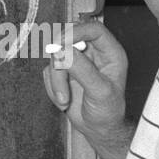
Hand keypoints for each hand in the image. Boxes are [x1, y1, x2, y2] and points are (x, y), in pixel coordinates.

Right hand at [41, 19, 127, 147]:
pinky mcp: (63, 72)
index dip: (76, 31)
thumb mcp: (99, 92)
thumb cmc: (108, 111)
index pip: (93, 29)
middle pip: (68, 39)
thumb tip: (64, 51)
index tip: (60, 42)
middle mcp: (93, 53)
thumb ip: (83, 70)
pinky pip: (48, 71)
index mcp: (110, 52)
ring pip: (55, 57)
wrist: (98, 129)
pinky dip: (52, 87)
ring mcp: (77, 61)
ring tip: (64, 100)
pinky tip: (63, 100)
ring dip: (56, 81)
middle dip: (60, 61)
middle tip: (58, 74)